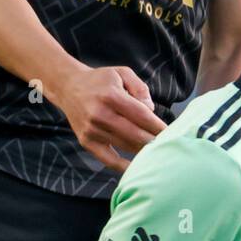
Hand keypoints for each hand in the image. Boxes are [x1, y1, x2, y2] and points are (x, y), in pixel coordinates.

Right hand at [50, 63, 165, 172]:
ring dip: (143, 151)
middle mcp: (100, 114)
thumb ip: (140, 89)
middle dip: (154, 141)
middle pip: (135, 134)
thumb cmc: (100, 80)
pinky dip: (123, 166)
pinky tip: (137, 167)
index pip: (142, 115)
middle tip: (169, 146)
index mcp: (112, 96)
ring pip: (125, 146)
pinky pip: (108, 159)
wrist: (68, 87)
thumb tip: (150, 111)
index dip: (158, 127)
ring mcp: (92, 130)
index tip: (172, 133)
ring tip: (157, 154)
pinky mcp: (86, 142)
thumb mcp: (122, 73)